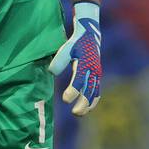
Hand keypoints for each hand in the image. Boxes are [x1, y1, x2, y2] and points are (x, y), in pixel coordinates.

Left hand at [48, 1, 100, 115]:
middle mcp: (93, 70)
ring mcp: (96, 74)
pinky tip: (86, 109)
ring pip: (94, 93)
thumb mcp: (67, 48)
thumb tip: (52, 72)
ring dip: (88, 104)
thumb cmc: (76, 42)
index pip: (79, 81)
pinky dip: (93, 100)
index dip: (73, 91)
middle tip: (74, 112)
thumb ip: (60, 60)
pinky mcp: (97, 76)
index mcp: (85, 63)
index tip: (65, 100)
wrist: (90, 35)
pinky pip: (97, 91)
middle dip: (83, 103)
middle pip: (89, 90)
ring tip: (78, 113)